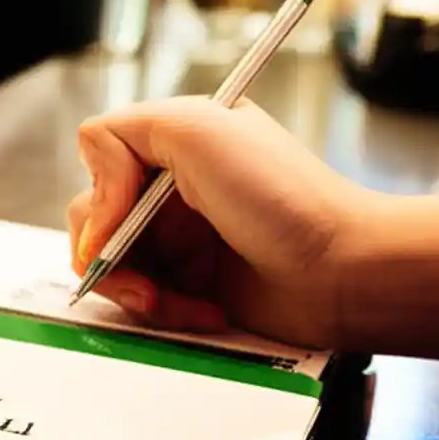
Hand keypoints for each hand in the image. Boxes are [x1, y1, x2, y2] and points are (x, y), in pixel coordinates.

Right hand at [67, 96, 375, 348]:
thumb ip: (125, 133)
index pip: (99, 152)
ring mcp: (181, 239)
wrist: (343, 273)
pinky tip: (203, 311)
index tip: (122, 222)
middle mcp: (172, 186)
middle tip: (139, 282)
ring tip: (166, 305)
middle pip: (94, 216)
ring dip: (132, 289)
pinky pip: (145, 300)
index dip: (101, 190)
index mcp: (176, 139)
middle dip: (108, 254)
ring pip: (112, 264)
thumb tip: (94, 210)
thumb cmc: (286, 198)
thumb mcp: (201, 128)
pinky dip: (164, 311)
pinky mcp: (191, 285)